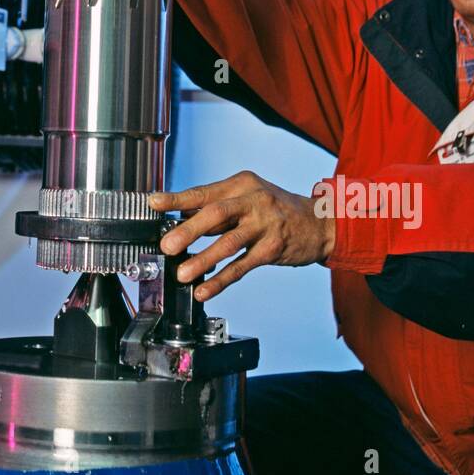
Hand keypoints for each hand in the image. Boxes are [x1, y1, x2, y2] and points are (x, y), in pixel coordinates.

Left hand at [148, 171, 334, 300]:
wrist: (319, 222)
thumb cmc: (276, 209)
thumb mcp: (249, 196)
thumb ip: (218, 207)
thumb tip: (180, 219)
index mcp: (241, 184)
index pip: (203, 192)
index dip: (177, 198)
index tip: (153, 203)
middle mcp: (253, 199)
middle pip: (216, 214)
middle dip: (188, 230)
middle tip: (167, 245)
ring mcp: (265, 224)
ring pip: (229, 243)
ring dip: (203, 259)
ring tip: (182, 274)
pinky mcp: (273, 248)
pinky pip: (242, 266)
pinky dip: (221, 280)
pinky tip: (205, 290)